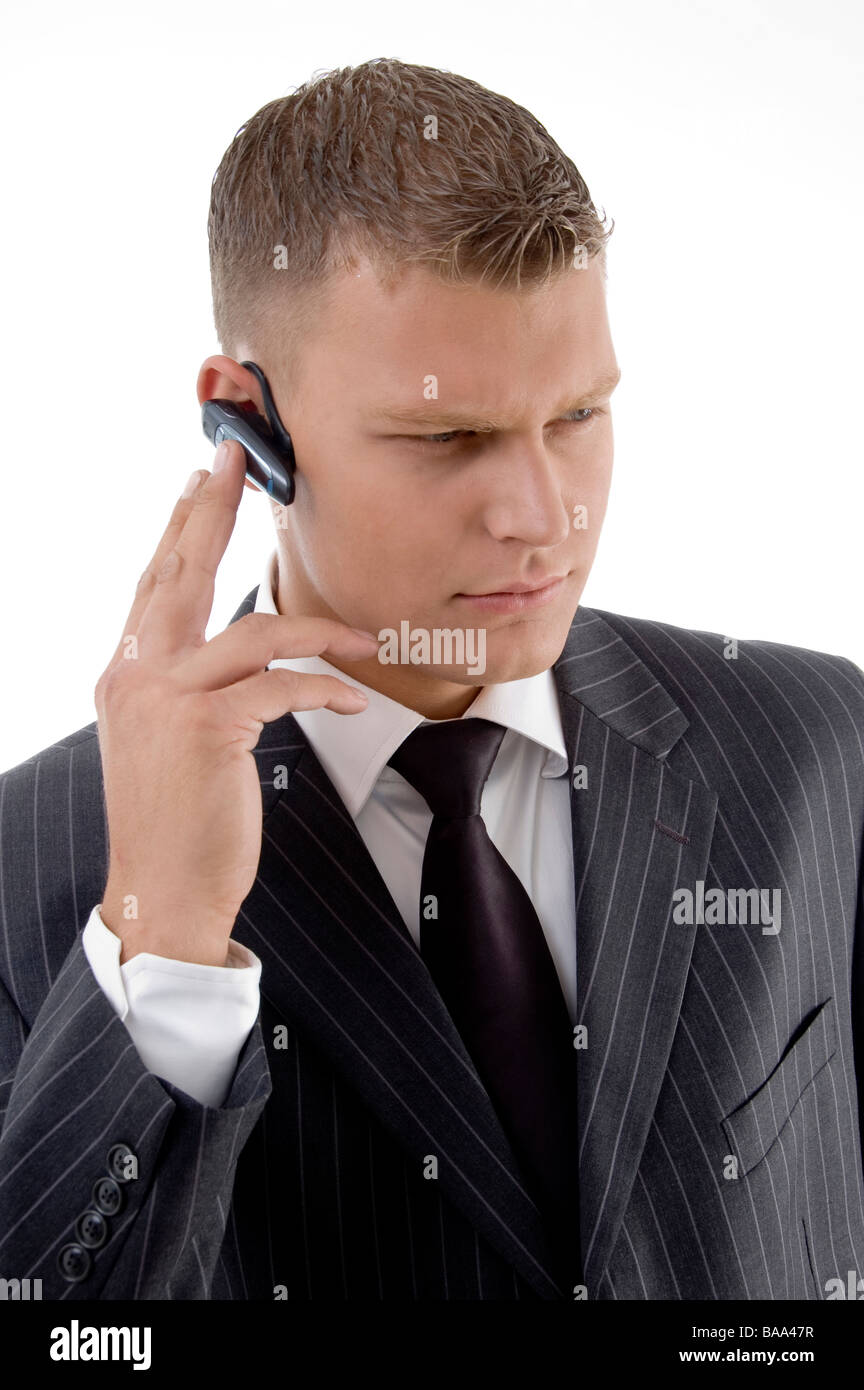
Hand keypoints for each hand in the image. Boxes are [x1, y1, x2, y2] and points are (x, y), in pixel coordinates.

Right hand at [96, 439, 378, 965]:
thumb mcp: (160, 743)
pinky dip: (326, 686)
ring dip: (320, 630)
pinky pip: (283, 683)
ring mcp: (166, 699)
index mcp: (124, 675)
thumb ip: (179, 688)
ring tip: (361, 641)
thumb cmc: (176, 823)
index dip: (177, 528)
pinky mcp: (207, 728)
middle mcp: (134, 676)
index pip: (153, 585)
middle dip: (212, 509)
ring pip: (253, 629)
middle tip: (238, 459)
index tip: (198, 480)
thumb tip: (224, 649)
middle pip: (180, 572)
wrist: (163, 894)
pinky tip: (353, 699)